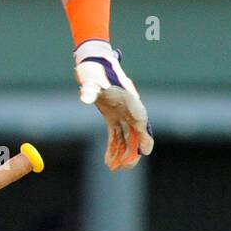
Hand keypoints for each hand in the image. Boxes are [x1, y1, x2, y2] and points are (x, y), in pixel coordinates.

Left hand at [74, 40, 153, 170]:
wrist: (93, 62)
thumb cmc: (94, 70)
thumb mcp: (90, 79)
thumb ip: (89, 89)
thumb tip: (85, 98)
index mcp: (129, 97)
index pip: (140, 119)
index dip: (144, 136)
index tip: (146, 150)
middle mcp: (129, 107)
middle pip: (136, 132)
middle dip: (133, 151)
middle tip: (126, 167)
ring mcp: (122, 113)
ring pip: (127, 137)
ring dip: (123, 153)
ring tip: (114, 168)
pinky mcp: (113, 117)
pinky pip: (117, 135)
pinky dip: (114, 148)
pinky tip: (109, 161)